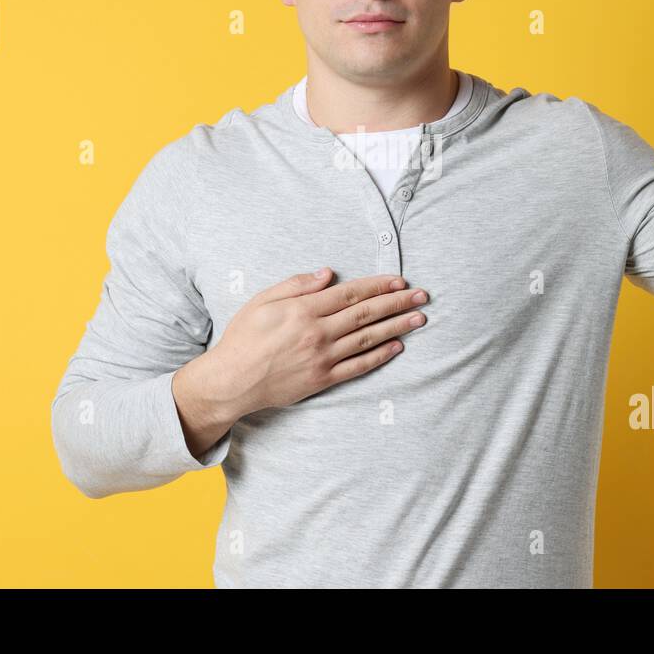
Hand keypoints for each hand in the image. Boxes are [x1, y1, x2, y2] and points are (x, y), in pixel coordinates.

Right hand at [197, 269, 428, 417]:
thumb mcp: (262, 300)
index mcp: (304, 310)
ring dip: (397, 326)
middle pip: (367, 313)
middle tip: (422, 295)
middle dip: (398, 302)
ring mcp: (323, 358)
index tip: (399, 280)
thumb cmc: (244, 336)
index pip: (351, 293)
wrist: (231, 380)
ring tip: (419, 318)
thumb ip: (296, 285)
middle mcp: (318, 333)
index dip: (378, 285)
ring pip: (368, 338)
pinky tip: (397, 346)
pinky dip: (380, 355)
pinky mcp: (323, 379)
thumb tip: (327, 273)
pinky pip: (359, 366)